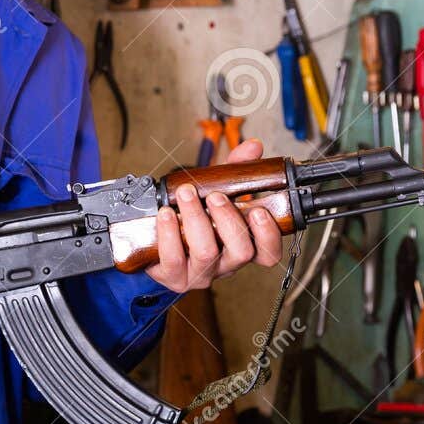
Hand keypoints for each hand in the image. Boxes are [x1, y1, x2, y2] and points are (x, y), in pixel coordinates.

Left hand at [146, 139, 284, 293]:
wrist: (155, 245)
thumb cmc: (192, 221)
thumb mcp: (216, 194)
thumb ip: (236, 171)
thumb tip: (253, 147)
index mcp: (241, 246)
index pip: (268, 253)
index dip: (268, 236)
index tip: (259, 211)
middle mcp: (225, 264)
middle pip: (241, 251)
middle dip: (229, 219)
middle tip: (216, 196)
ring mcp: (200, 273)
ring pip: (207, 252)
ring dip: (197, 218)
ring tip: (187, 195)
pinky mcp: (174, 276)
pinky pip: (174, 258)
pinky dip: (170, 232)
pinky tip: (166, 214)